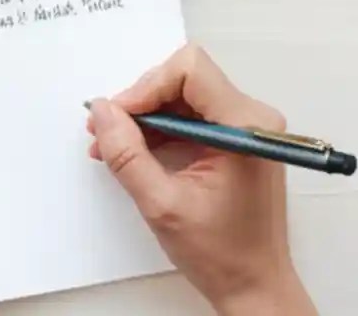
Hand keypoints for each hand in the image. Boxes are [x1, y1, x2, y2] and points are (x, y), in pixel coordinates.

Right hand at [86, 45, 315, 315]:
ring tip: (112, 144)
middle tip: (108, 130)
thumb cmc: (222, 254)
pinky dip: (160, 130)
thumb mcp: (162, 205)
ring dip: (146, 117)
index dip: (146, 87)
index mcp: (245, 127)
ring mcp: (245, 129)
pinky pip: (192, 117)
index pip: (190, 71)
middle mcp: (252, 119)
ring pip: (183, 97)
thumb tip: (103, 112)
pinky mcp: (236, 141)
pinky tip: (135, 152)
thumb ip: (128, 154)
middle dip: (141, 102)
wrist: (255, 286)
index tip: (117, 115)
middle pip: (185, 80)